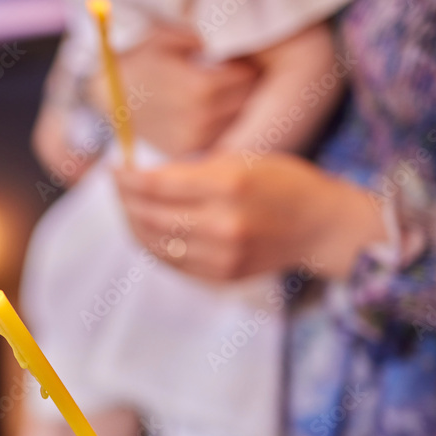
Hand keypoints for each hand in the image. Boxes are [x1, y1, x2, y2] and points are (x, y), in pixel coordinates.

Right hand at [88, 27, 257, 156]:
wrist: (108, 93)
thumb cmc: (141, 60)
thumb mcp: (168, 37)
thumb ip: (203, 39)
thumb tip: (234, 43)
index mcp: (199, 88)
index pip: (247, 77)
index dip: (246, 67)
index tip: (239, 61)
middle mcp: (199, 119)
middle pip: (246, 102)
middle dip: (246, 89)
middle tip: (237, 78)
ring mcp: (192, 140)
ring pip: (235, 124)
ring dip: (237, 110)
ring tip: (226, 95)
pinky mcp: (185, 153)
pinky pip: (218, 139)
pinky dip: (221, 127)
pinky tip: (213, 113)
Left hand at [115, 152, 385, 280]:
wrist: (321, 226)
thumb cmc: (281, 183)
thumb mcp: (240, 160)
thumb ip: (191, 171)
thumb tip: (140, 179)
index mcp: (227, 184)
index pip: (155, 185)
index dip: (126, 178)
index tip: (114, 170)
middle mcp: (222, 223)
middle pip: (148, 215)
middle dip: (124, 200)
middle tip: (117, 188)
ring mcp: (221, 254)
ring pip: (154, 243)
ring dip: (133, 224)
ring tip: (128, 208)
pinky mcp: (221, 275)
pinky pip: (171, 261)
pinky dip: (153, 245)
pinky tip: (149, 230)